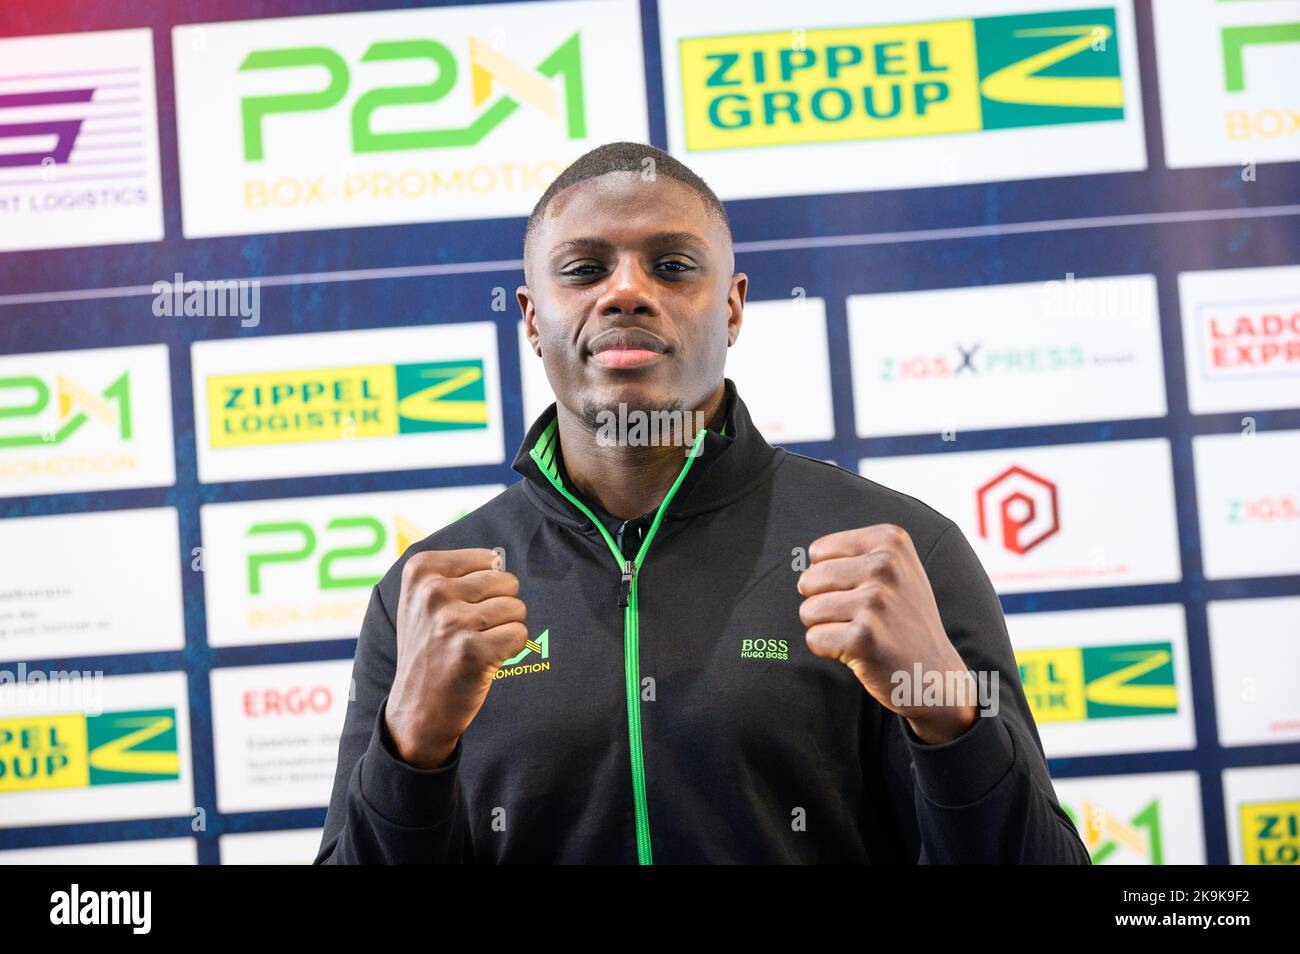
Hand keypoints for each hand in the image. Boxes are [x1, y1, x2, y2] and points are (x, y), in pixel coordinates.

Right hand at [385, 548, 528, 767]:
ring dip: (505, 629)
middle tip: (473, 632)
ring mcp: (451, 622)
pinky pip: (520, 634)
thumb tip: (498, 558)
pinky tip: (486, 660)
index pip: (489, 559)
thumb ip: (459, 572)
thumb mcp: (423, 599)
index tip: (460, 609)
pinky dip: (511, 649)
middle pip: (506, 581)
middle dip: (500, 608)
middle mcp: (432, 592)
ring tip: (477, 646)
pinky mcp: (472, 651)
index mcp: (420, 570)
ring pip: (517, 608)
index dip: (485, 588)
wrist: (417, 708)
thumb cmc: (430, 648)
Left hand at [797, 524, 976, 744]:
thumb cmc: (901, 618)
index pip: (818, 552)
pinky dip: (829, 650)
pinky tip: (860, 652)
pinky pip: (814, 638)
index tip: (865, 593)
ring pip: (808, 610)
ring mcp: (876, 601)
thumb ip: (850, 554)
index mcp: (890, 540)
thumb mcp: (893, 569)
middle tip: (862, 618)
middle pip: (809, 579)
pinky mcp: (864, 637)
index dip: (830, 578)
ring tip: (862, 633)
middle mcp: (885, 565)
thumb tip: (801, 562)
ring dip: (827, 628)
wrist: (934, 673)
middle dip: (824, 603)